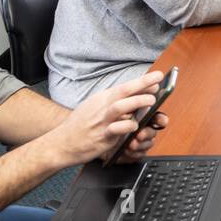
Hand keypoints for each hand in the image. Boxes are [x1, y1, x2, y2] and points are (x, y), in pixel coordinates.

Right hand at [47, 71, 164, 167]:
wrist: (62, 143)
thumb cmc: (81, 125)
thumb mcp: (95, 106)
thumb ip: (114, 101)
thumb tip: (137, 95)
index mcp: (102, 99)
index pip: (124, 86)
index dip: (142, 81)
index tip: (157, 77)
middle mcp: (102, 107)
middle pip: (123, 91)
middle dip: (142, 84)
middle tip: (158, 83)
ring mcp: (102, 121)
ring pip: (120, 107)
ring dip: (137, 102)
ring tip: (151, 100)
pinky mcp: (102, 136)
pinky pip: (116, 129)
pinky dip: (127, 126)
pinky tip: (135, 126)